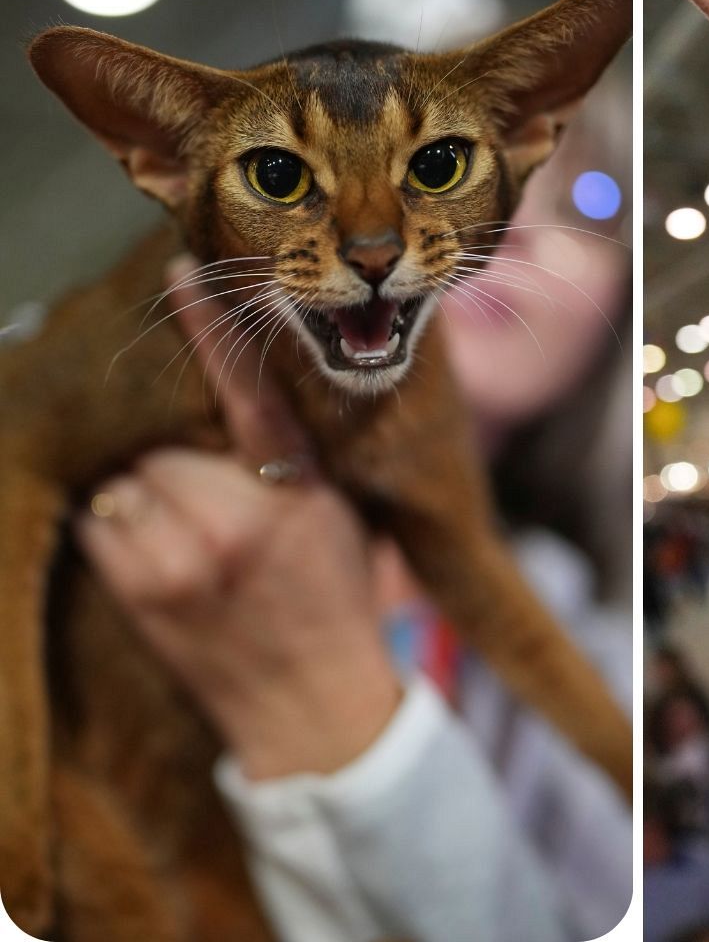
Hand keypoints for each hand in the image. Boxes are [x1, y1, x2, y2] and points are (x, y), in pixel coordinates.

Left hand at [73, 255, 404, 779]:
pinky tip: (149, 533)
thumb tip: (244, 390)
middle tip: (199, 469)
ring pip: (124, 472)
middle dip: (171, 442)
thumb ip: (291, 456)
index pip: (247, 393)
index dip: (212, 329)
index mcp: (296, 492)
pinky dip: (115, 514)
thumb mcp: (337, 514)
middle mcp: (233, 518)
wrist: (312, 706)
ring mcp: (176, 555)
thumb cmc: (334, 601)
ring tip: (175, 508)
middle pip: (163, 434)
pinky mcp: (135, 587)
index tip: (180, 273)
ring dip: (139, 481)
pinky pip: (98, 517)